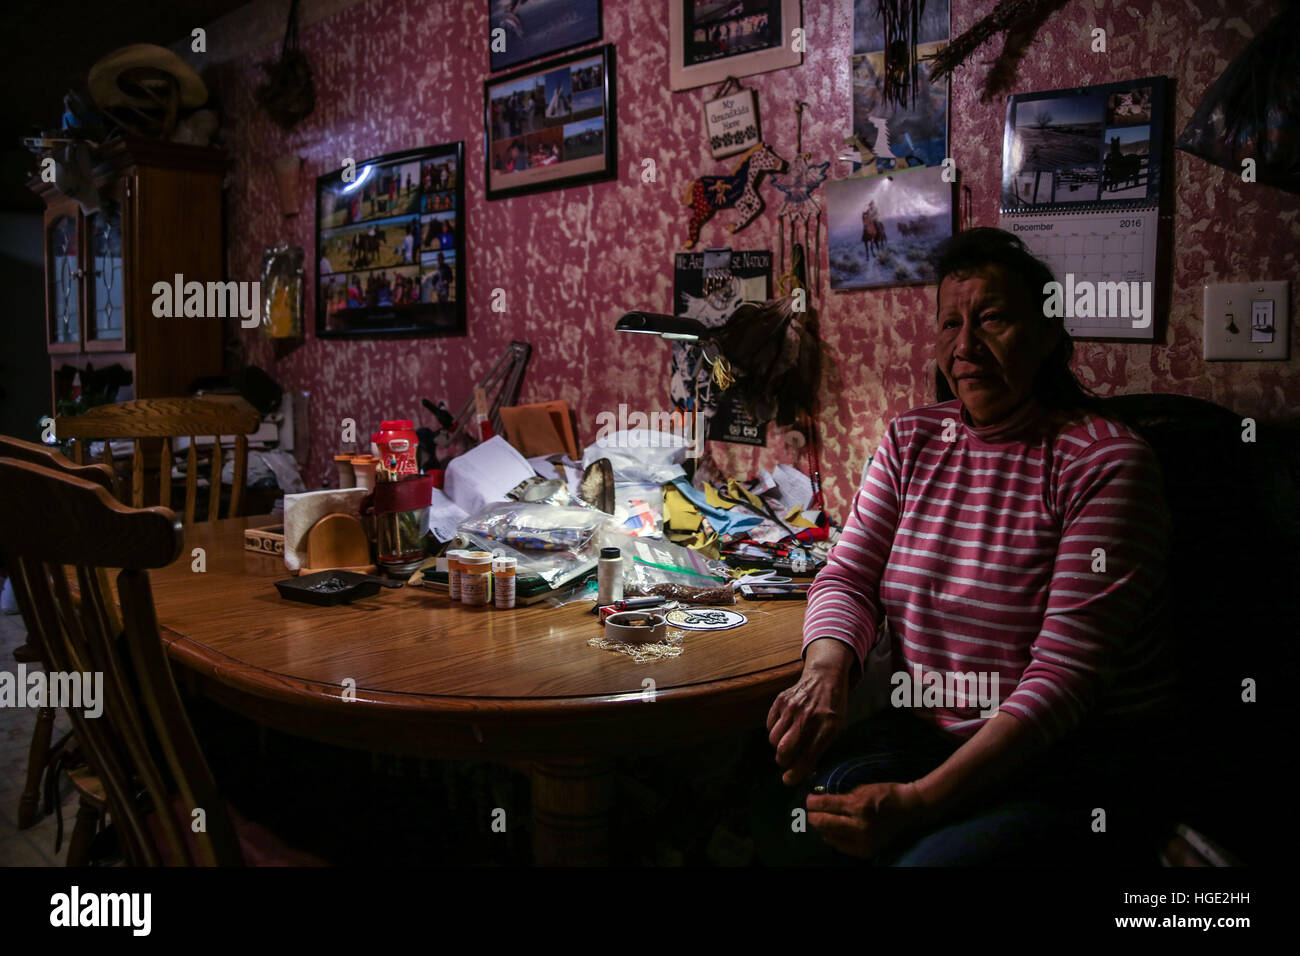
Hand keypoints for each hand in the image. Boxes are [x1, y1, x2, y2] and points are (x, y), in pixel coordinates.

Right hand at [766, 639, 852, 785]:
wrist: (825, 677)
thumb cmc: (833, 708)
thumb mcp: (836, 729)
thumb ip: (820, 749)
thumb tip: (802, 772)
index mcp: (827, 728)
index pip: (807, 758)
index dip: (795, 773)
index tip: (788, 780)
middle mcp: (808, 718)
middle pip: (784, 750)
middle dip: (783, 761)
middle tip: (786, 761)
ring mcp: (792, 708)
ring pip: (773, 739)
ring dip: (777, 747)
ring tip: (786, 743)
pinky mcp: (781, 700)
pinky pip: (769, 725)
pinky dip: (774, 731)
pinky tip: (784, 728)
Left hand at [806, 781, 932, 858]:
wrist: (909, 809)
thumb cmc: (885, 794)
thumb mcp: (863, 789)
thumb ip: (843, 796)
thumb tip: (823, 801)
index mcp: (858, 806)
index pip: (826, 805)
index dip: (812, 803)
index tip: (807, 800)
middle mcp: (859, 825)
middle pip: (825, 823)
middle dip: (813, 817)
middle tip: (809, 812)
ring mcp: (863, 841)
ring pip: (830, 837)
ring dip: (821, 829)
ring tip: (818, 821)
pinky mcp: (866, 850)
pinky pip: (842, 847)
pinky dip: (833, 839)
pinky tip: (830, 832)